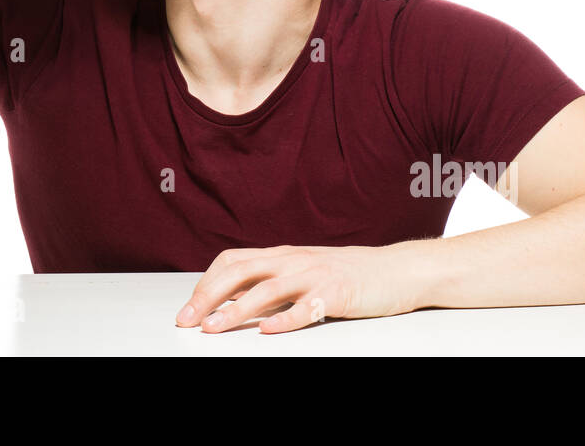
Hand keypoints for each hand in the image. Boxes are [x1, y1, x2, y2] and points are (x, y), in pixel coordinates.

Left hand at [174, 243, 427, 334]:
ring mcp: (314, 275)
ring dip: (236, 310)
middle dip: (209, 296)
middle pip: (241, 271)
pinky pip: (306, 308)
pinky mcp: (336, 293)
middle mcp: (293, 260)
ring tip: (215, 328)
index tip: (187, 308)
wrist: (396, 270)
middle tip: (188, 320)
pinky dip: (284, 319)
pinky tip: (267, 330)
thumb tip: (232, 301)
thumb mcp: (303, 271)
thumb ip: (272, 282)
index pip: (232, 261)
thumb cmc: (347, 274)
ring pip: (267, 289)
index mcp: (281, 254)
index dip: (206, 283)